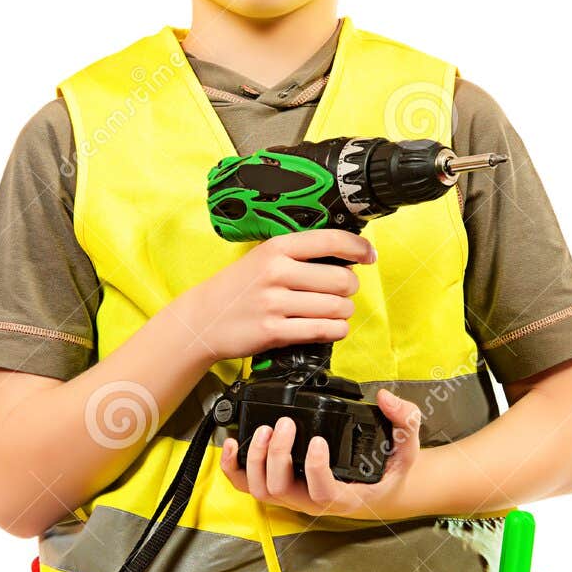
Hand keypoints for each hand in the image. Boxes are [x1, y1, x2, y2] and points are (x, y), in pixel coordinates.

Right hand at [179, 230, 376, 366]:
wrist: (203, 318)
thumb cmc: (238, 288)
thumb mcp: (264, 258)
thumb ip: (300, 254)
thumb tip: (349, 256)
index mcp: (277, 248)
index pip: (332, 240)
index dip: (359, 249)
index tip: (368, 256)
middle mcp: (276, 272)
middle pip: (342, 280)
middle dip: (351, 288)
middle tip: (342, 292)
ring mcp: (274, 303)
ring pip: (337, 308)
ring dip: (344, 312)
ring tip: (333, 311)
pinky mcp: (274, 331)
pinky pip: (324, 331)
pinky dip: (336, 330)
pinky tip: (330, 327)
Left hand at [218, 388, 422, 520]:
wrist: (378, 490)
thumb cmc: (389, 472)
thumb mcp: (407, 448)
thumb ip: (405, 421)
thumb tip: (387, 398)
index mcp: (344, 497)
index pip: (322, 492)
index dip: (314, 469)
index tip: (318, 441)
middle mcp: (313, 501)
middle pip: (282, 488)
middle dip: (278, 455)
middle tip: (285, 424)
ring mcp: (293, 496)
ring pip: (261, 490)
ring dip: (257, 459)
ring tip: (266, 429)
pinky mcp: (280, 487)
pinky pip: (248, 485)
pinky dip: (235, 468)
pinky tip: (233, 443)